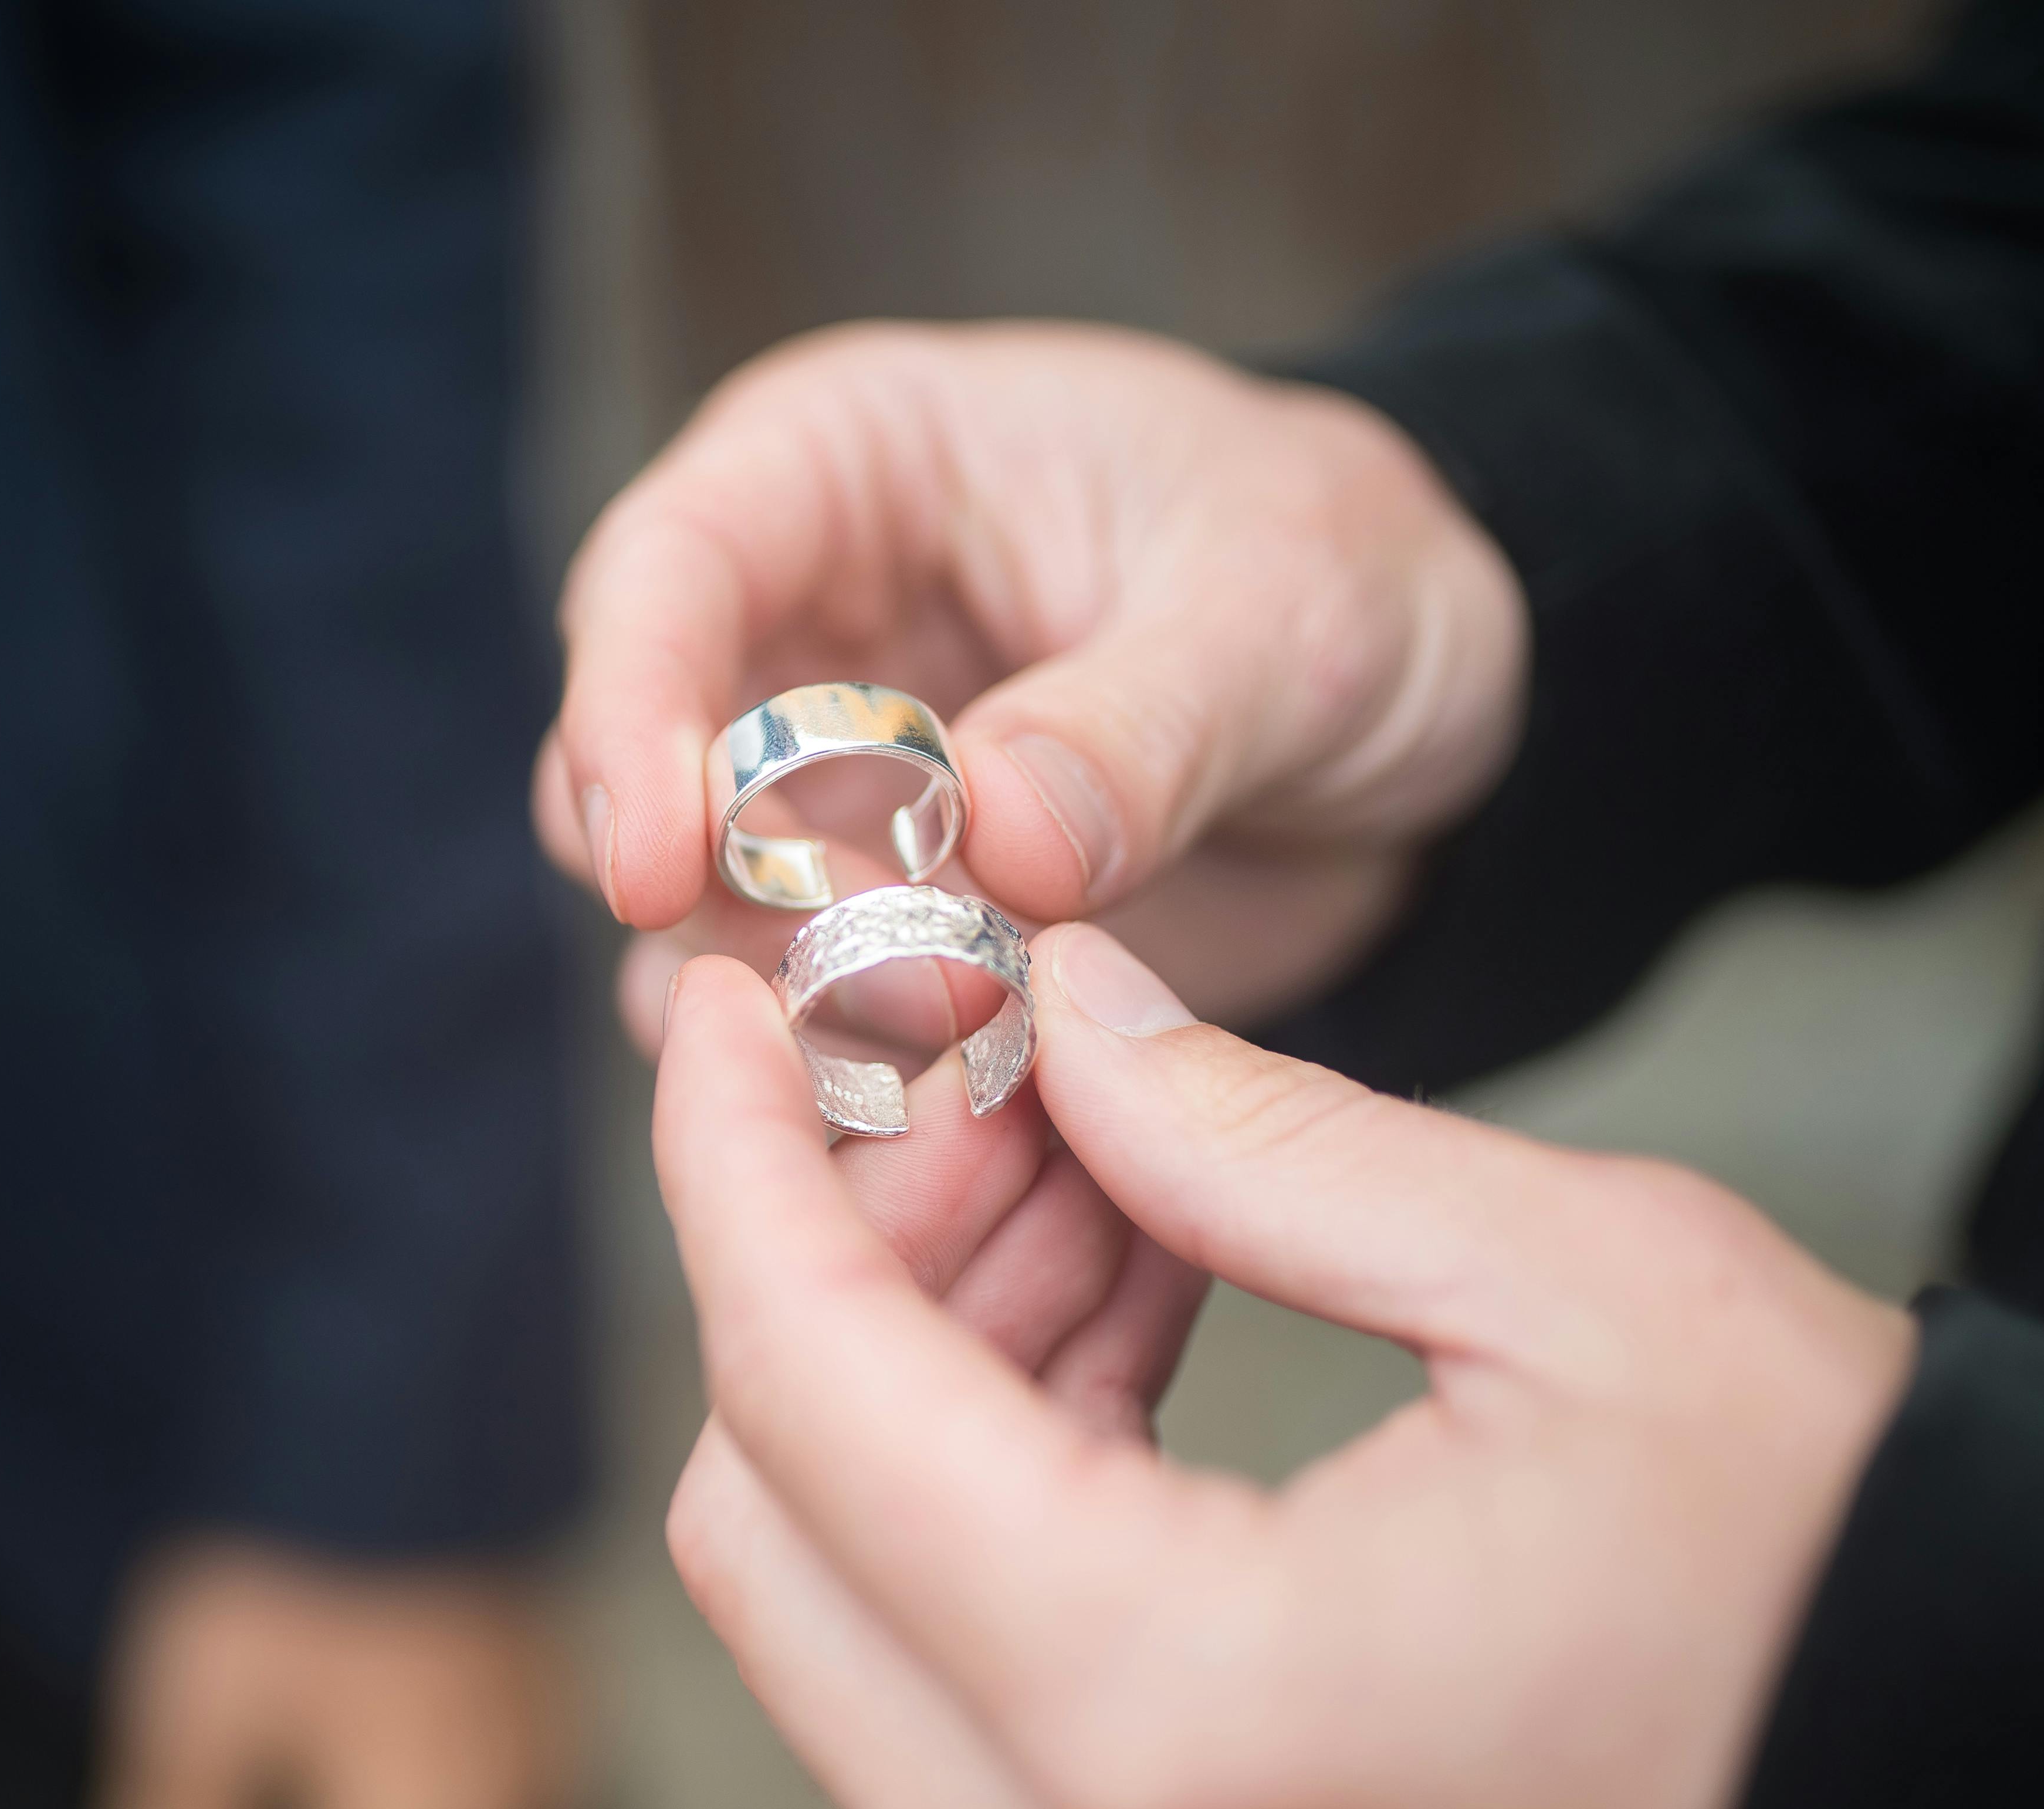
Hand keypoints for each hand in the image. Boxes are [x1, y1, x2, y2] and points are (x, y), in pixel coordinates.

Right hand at [536, 323, 1528, 1037]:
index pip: (662, 573)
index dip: (627, 713)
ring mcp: (820, 804)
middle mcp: (790, 635)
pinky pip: (808, 1029)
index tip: (654, 863)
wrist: (1417, 703)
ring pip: (699, 931)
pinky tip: (968, 1103)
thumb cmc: (1343, 565)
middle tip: (848, 985)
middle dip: (708, 901)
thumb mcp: (1292, 606)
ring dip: (788, 1011)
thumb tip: (992, 836)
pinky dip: (864, 1081)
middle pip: (631, 777)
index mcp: (845, 470)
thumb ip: (1144, 721)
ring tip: (953, 1043)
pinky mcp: (876, 938)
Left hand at [649, 926, 1913, 1808]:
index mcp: (1168, 1720)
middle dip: (830, 1258)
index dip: (732, 1163)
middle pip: (775, 1515)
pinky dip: (983, 1498)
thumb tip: (1061, 1013)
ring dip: (911, 1369)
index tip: (717, 1007)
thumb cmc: (1856, 1592)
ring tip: (1071, 1164)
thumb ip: (1260, 1139)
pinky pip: (950, 1706)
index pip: (804, 1391)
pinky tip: (1111, 1315)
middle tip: (965, 1069)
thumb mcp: (1589, 1291)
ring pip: (845, 1612)